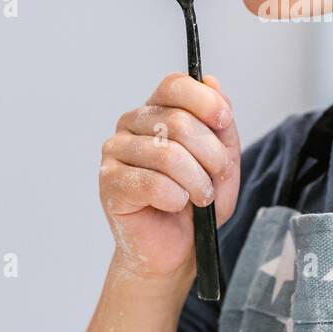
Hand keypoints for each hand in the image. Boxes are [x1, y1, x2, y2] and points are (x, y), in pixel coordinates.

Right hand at [99, 72, 240, 281]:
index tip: (224, 120)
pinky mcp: (109, 181)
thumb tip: (212, 83)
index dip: (203, 100)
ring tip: (200, 197)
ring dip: (196, 181)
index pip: (174, 85)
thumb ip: (220, 125)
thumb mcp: (223, 161)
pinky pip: (152, 182)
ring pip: (168, 154)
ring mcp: (115, 151)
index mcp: (157, 110)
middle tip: (216, 179)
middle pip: (178, 122)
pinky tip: (175, 204)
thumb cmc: (196, 203)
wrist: (175, 248)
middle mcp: (131, 124)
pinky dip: (175, 197)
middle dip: (210, 155)